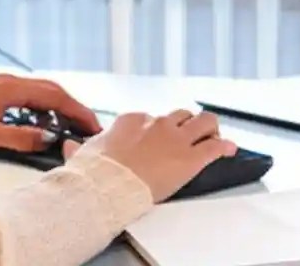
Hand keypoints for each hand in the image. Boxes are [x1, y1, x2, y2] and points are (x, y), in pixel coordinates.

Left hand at [0, 74, 101, 151]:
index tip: (92, 124)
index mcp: (10, 88)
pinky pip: (29, 98)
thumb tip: (47, 140)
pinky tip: (45, 124)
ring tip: (73, 128)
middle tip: (90, 128)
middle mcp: (11, 82)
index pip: (53, 95)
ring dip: (59, 108)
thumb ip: (18, 137)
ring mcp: (5, 86)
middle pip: (52, 91)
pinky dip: (43, 109)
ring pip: (41, 94)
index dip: (76, 109)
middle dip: (73, 108)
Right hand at [61, 110, 236, 202]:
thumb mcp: (84, 154)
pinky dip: (225, 147)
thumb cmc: (96, 172)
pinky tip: (230, 149)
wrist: (108, 186)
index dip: (156, 129)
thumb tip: (68, 146)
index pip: (150, 118)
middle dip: (187, 124)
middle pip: (181, 115)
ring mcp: (175, 139)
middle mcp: (156, 124)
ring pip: (204, 122)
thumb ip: (79, 148)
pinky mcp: (191, 158)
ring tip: (214, 135)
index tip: (157, 138)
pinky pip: (215, 147)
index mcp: (132, 120)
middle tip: (191, 134)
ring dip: (211, 128)